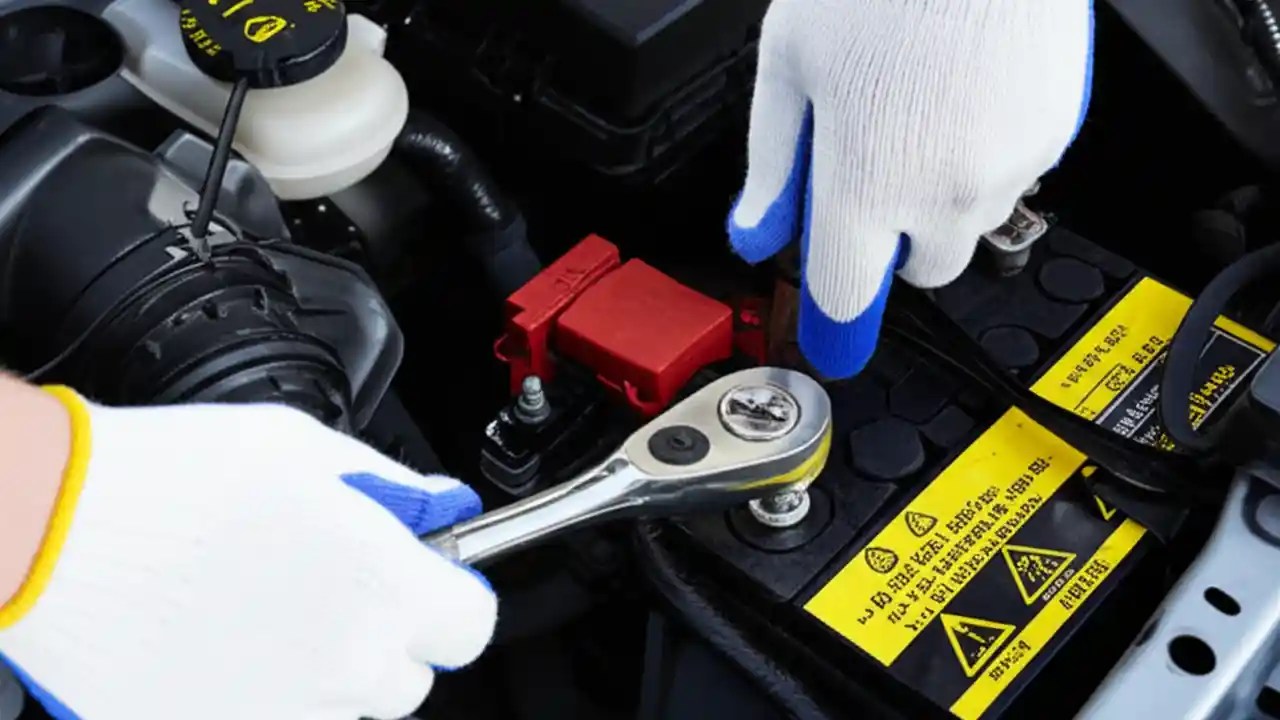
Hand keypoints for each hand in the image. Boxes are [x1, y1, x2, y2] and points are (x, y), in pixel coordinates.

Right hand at [0, 391, 495, 719]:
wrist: (49, 529)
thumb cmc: (169, 480)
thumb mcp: (303, 448)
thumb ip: (392, 488)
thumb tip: (436, 508)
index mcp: (381, 585)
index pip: (469, 624)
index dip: (450, 595)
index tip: (427, 578)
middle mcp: (343, 663)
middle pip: (408, 677)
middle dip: (384, 635)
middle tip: (329, 584)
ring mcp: (281, 715)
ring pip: (341, 708)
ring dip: (324, 671)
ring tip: (260, 610)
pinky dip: (263, 697)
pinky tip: (220, 644)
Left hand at [729, 0, 1093, 377]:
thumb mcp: (789, 67)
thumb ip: (772, 168)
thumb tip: (756, 234)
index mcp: (865, 183)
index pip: (846, 296)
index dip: (832, 323)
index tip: (830, 339)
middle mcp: (943, 192)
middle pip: (920, 273)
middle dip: (892, 242)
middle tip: (872, 171)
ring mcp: (1009, 166)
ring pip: (969, 224)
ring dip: (941, 196)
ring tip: (919, 109)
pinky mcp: (1054, 134)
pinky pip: (1014, 175)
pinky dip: (986, 153)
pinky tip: (963, 90)